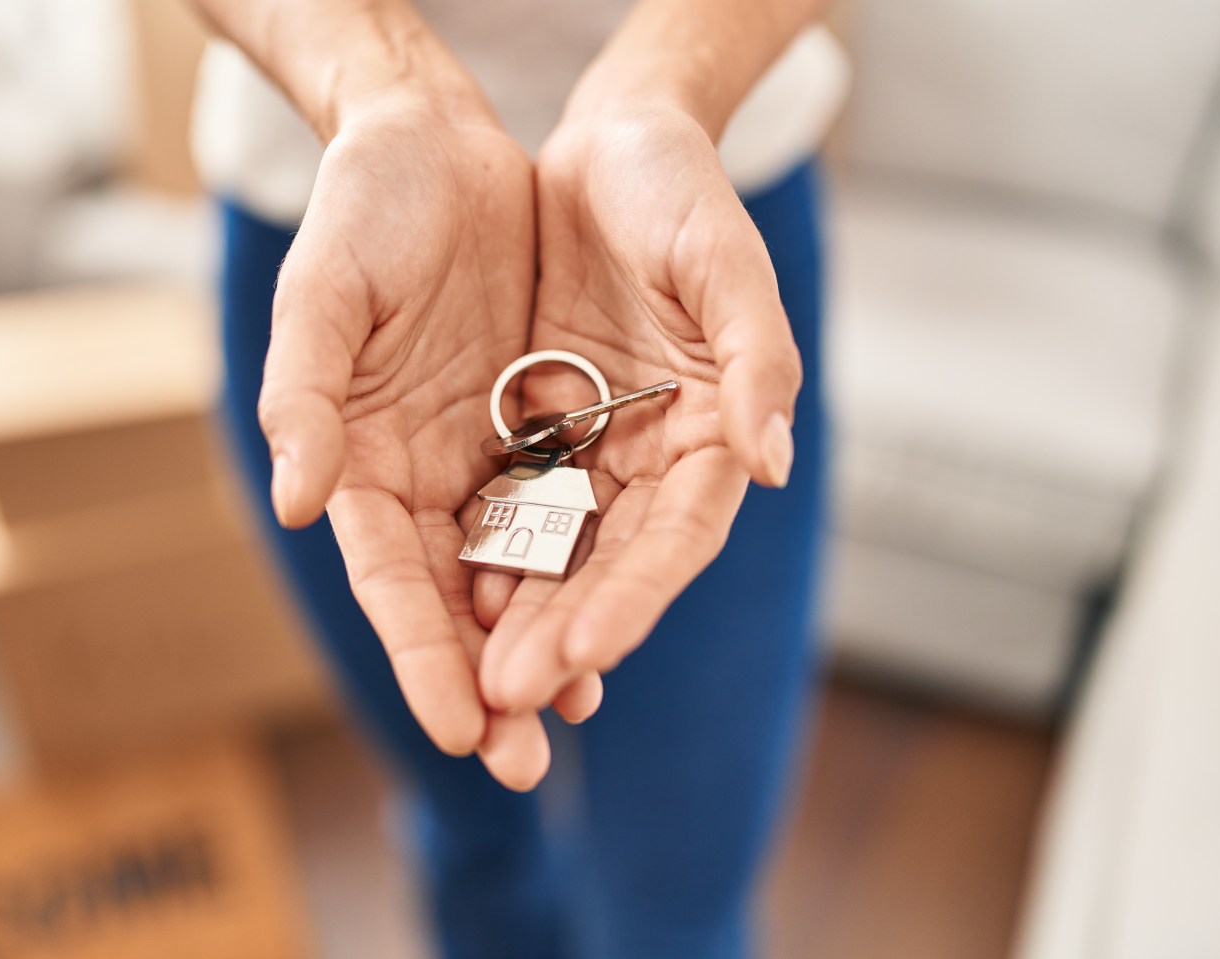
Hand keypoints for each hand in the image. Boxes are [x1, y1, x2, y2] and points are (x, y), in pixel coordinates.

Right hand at [258, 93, 594, 789]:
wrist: (434, 146)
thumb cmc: (362, 210)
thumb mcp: (325, 292)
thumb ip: (306, 394)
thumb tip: (296, 501)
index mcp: (359, 462)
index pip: (391, 579)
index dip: (419, 654)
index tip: (455, 728)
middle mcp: (422, 479)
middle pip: (455, 600)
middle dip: (488, 682)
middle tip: (523, 764)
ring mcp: (484, 458)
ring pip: (520, 572)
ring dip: (547, 646)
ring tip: (576, 718)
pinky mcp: (542, 429)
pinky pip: (573, 510)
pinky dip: (591, 567)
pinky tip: (617, 622)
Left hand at [476, 102, 802, 714]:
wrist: (609, 144)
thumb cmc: (680, 190)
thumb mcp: (724, 259)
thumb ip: (755, 357)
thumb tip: (773, 462)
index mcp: (713, 433)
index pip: (676, 538)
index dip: (632, 601)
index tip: (582, 658)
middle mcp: (654, 459)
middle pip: (608, 568)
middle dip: (561, 637)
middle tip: (507, 703)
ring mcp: (592, 451)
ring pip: (552, 554)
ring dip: (515, 620)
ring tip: (473, 686)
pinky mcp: (535, 432)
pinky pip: (502, 504)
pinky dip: (479, 556)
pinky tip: (446, 606)